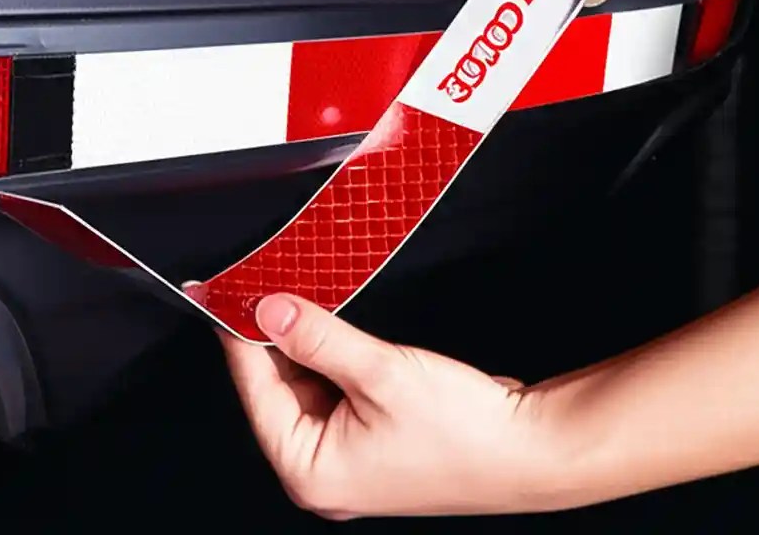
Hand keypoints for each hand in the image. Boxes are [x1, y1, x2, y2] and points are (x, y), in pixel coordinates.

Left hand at [216, 293, 570, 519]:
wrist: (532, 449)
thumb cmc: (467, 434)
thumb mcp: (380, 372)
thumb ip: (318, 337)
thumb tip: (268, 312)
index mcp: (308, 472)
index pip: (255, 391)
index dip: (239, 336)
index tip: (226, 295)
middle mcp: (321, 474)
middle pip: (276, 391)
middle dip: (273, 337)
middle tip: (266, 285)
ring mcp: (347, 460)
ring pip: (306, 388)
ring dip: (305, 345)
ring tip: (303, 300)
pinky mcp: (371, 443)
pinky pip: (335, 393)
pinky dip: (332, 359)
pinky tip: (335, 328)